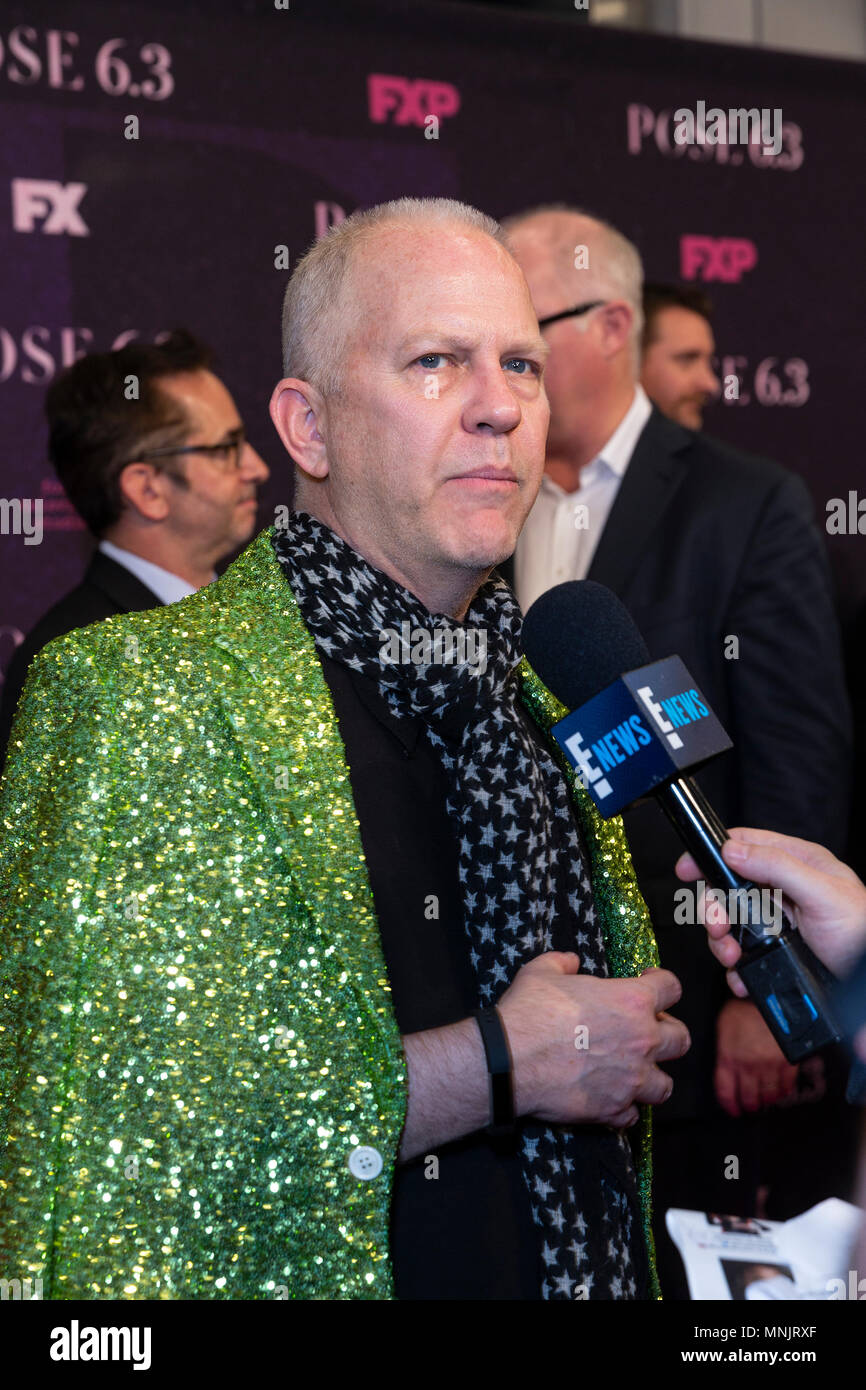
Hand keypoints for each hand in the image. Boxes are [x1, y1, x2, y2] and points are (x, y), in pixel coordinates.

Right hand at [497, 951, 689, 1129]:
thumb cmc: (529, 1012)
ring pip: (664, 1085)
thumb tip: (571, 961)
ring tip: (634, 1072)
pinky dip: (624, 1108)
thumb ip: (563, 962)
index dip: (662, 982)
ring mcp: (631, 1080)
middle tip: (648, 1031)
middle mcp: (641, 1041)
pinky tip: (610, 1098)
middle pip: (680, 1039)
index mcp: (631, 1001)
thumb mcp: (543, 971)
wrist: (510, 1059)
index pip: (671, 988)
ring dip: (652, 1077)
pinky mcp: (613, 1109)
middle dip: (668, 1033)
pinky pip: (633, 1116)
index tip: (650, 983)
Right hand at [675, 827, 865, 993]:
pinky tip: (742, 975)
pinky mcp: (772, 951)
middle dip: (715, 910)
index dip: (712, 854)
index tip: (687, 869)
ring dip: (722, 942)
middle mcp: (781, 890)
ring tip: (733, 956)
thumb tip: (732, 850)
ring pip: (729, 924)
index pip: (744, 845)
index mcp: (795, 862)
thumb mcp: (823, 893)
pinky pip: (740, 955)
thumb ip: (778, 867)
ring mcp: (775, 922)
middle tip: (718, 927)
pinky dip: (734, 968)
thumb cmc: (862, 932)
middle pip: (727, 889)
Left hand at [714, 998, 797, 1116]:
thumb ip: (724, 1048)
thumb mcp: (725, 1025)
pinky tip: (781, 1092)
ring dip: (766, 1101)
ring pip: (768, 1095)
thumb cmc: (745, 1006)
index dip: (729, 1104)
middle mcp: (749, 1065)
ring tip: (765, 1102)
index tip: (732, 1109)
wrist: (771, 997)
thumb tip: (724, 1063)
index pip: (726, 1090)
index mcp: (729, 1056)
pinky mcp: (788, 1062)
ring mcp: (769, 1066)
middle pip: (748, 1097)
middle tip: (749, 1107)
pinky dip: (783, 1092)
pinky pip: (786, 1086)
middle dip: (748, 1105)